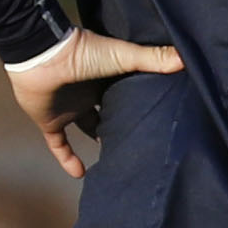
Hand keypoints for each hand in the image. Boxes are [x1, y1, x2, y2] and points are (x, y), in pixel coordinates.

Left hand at [7, 28, 183, 178]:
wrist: (41, 55)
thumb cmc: (82, 52)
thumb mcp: (123, 56)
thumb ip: (152, 59)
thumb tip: (186, 58)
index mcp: (105, 77)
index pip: (124, 93)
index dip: (136, 104)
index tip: (155, 119)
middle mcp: (88, 93)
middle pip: (107, 112)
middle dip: (119, 125)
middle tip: (138, 143)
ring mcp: (68, 108)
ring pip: (86, 128)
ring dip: (97, 142)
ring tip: (117, 160)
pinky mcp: (50, 121)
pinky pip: (59, 145)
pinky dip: (67, 160)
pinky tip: (81, 175)